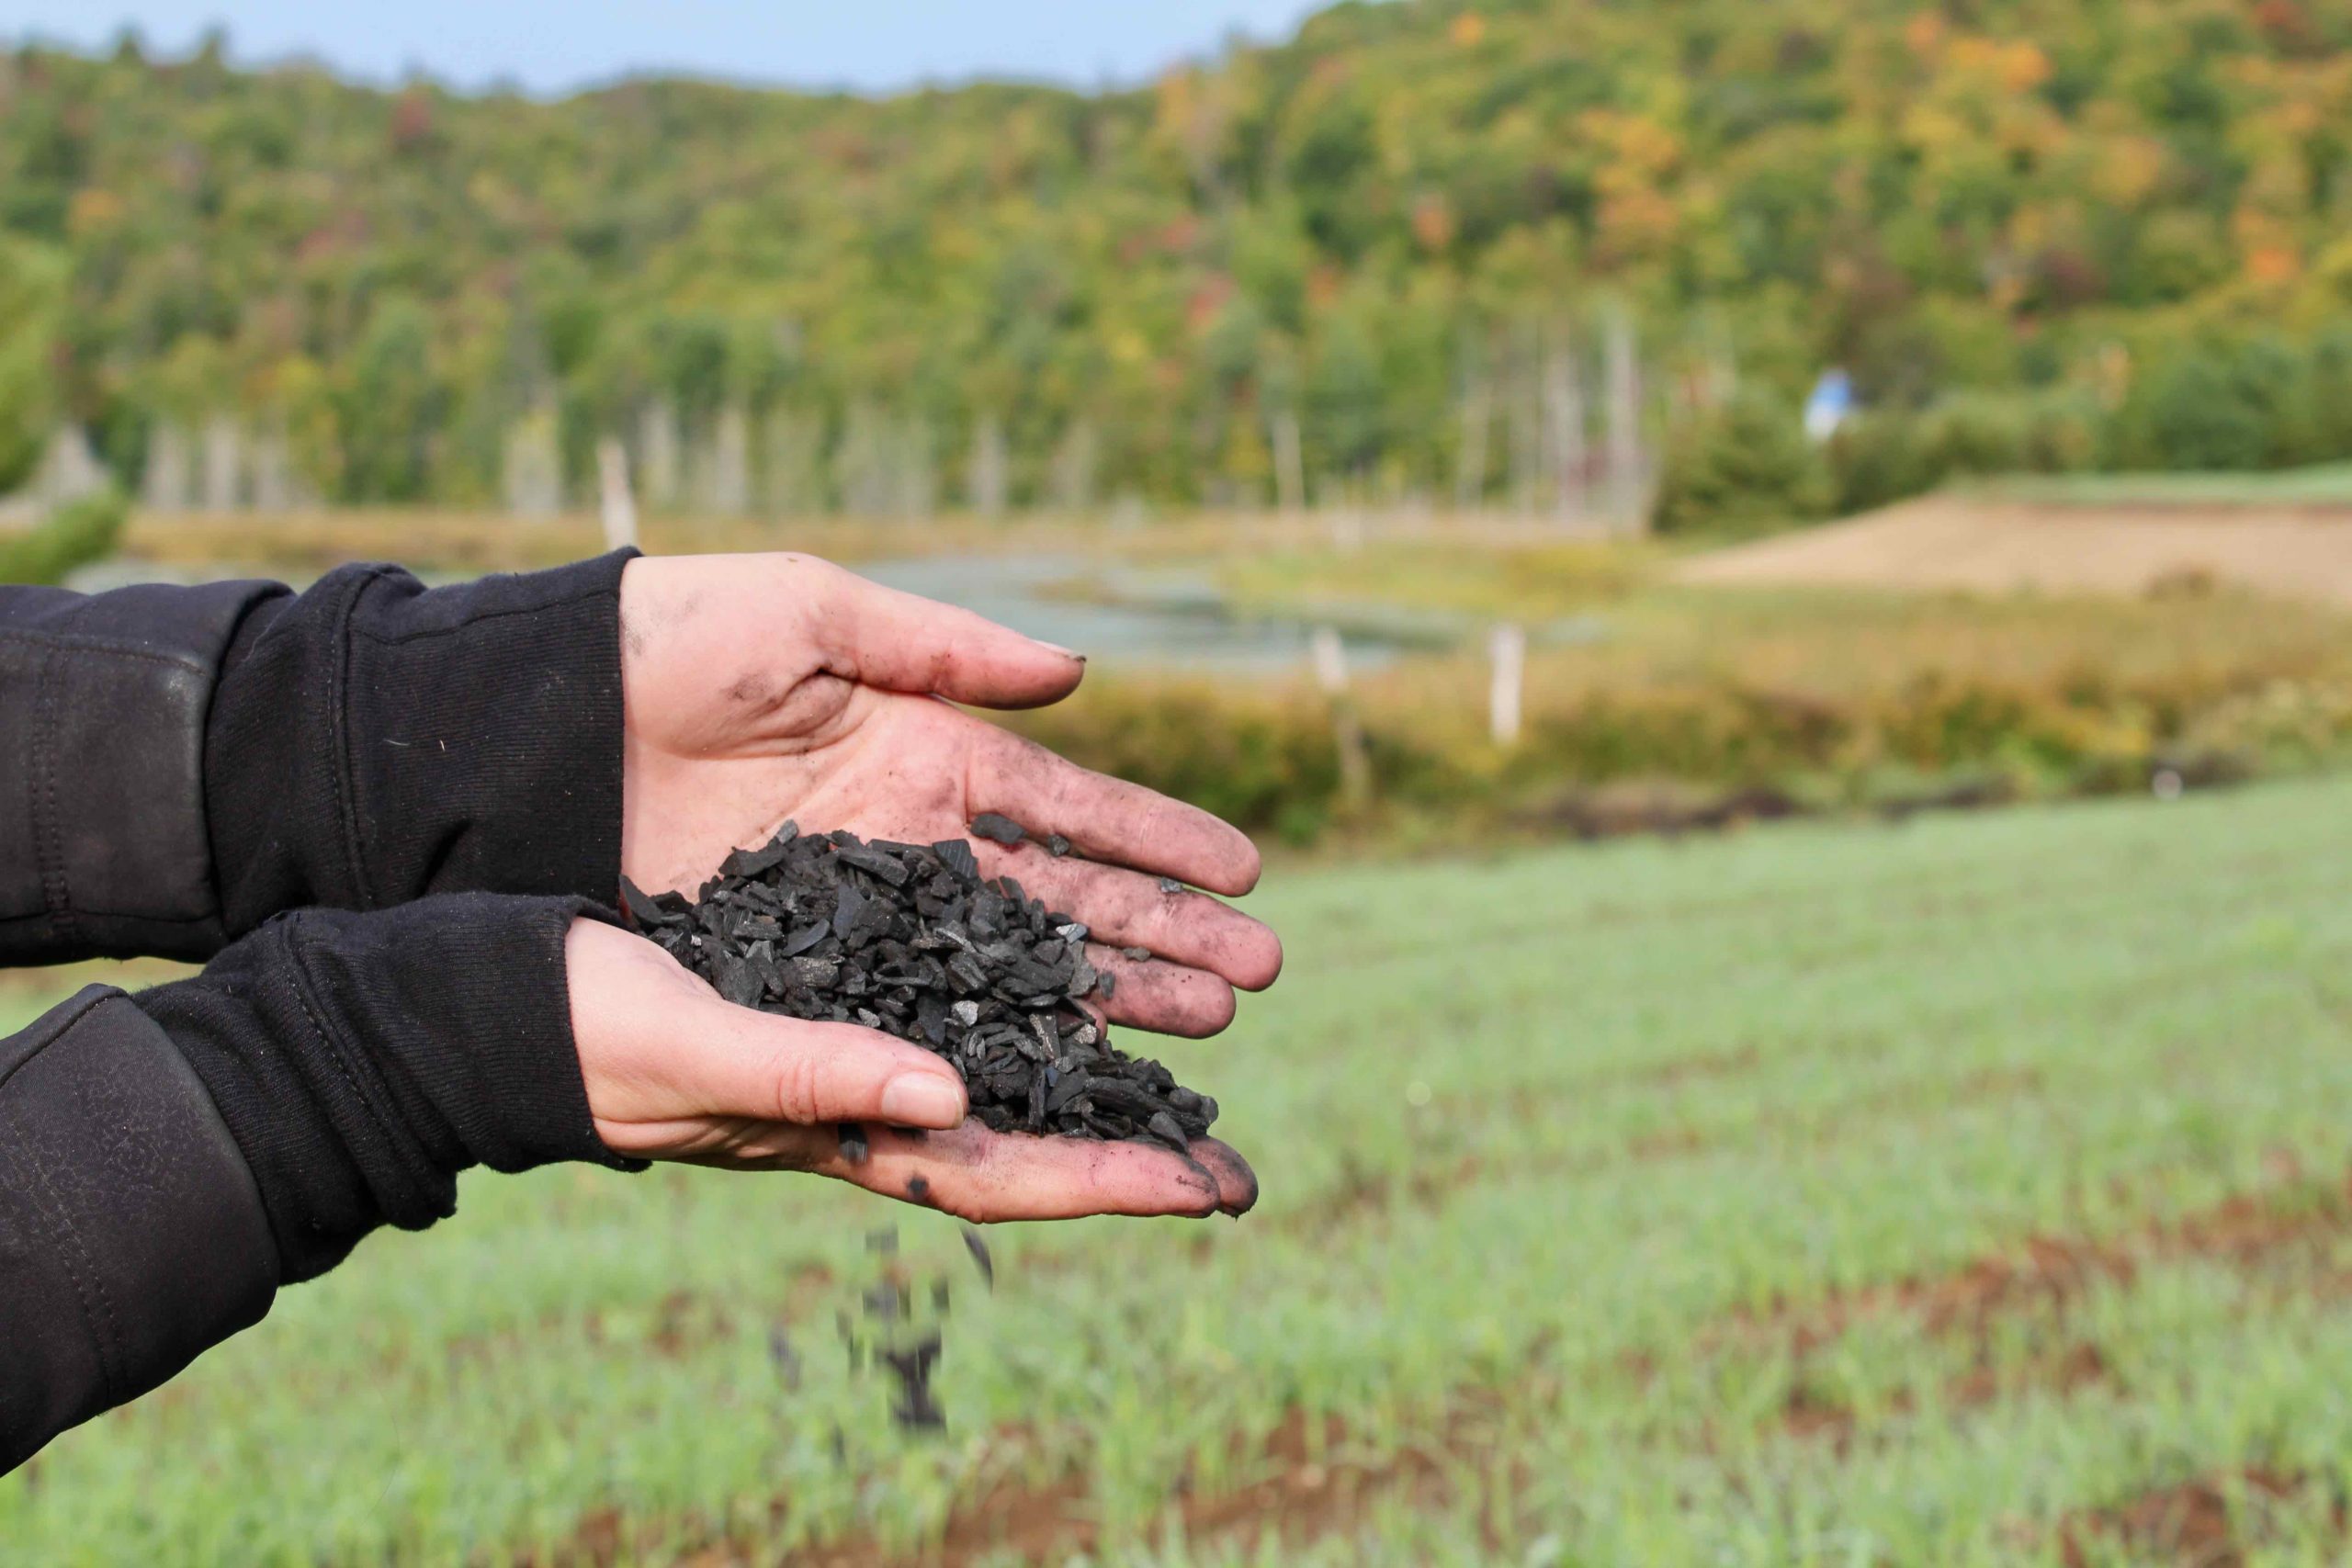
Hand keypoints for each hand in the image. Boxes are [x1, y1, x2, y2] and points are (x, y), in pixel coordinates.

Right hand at [567, 919, 1256, 1218]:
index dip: (1103, 1183)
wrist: (502, 993)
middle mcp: (870, 1088)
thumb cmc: (583, 1036)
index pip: (998, 1176)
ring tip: (1202, 1021)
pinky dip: (1028, 972)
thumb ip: (813, 1073)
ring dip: (1102, 1041)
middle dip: (1129, 1140)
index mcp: (843, 1130)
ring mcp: (859, 1029)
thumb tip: (953, 1096)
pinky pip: (961, 975)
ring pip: (1010, 1047)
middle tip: (1233, 1155)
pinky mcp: (839, 967)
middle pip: (1028, 1125)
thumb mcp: (698, 1047)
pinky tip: (1081, 953)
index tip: (1205, 1189)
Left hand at [617, 553, 1283, 1044]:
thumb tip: (1076, 675)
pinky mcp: (802, 966)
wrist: (532, 724)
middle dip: (1163, 933)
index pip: (1069, 803)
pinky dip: (992, 1043)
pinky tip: (1068, 1068)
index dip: (1157, 836)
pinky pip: (916, 1014)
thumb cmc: (670, 642)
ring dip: (1110, 996)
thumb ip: (943, 647)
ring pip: (1010, 968)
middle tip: (1259, 971)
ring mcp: (863, 913)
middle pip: (1064, 899)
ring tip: (1206, 1027)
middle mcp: (912, 842)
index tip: (1246, 868)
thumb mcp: (812, 614)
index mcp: (926, 750)